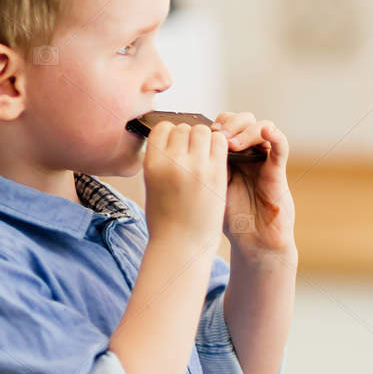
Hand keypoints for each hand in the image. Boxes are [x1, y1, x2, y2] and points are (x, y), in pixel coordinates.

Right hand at [140, 120, 227, 253]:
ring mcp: (196, 167)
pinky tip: (218, 160)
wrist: (182, 245)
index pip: (163, 128)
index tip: (177, 145)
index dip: (171, 134)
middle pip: (184, 128)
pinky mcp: (216, 174)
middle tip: (194, 153)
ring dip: (206, 139)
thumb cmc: (166, 219)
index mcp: (152, 164)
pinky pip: (220, 143)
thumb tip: (171, 139)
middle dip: (190, 136)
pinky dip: (220, 147)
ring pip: (204, 131)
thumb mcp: (152, 185)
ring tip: (206, 156)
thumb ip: (160, 161)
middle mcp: (173, 162)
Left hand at [210, 111, 295, 259]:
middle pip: (241, 119)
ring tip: (231, 143)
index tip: (198, 132)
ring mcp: (263, 159)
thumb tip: (177, 145)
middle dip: (228, 123)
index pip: (223, 123)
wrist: (251, 240)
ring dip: (244, 130)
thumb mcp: (206, 186)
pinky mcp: (278, 170)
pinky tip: (266, 132)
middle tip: (215, 134)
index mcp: (228, 154)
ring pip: (259, 126)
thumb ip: (199, 166)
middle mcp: (247, 152)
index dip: (212, 123)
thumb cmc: (226, 217)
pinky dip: (275, 135)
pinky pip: (281, 146)